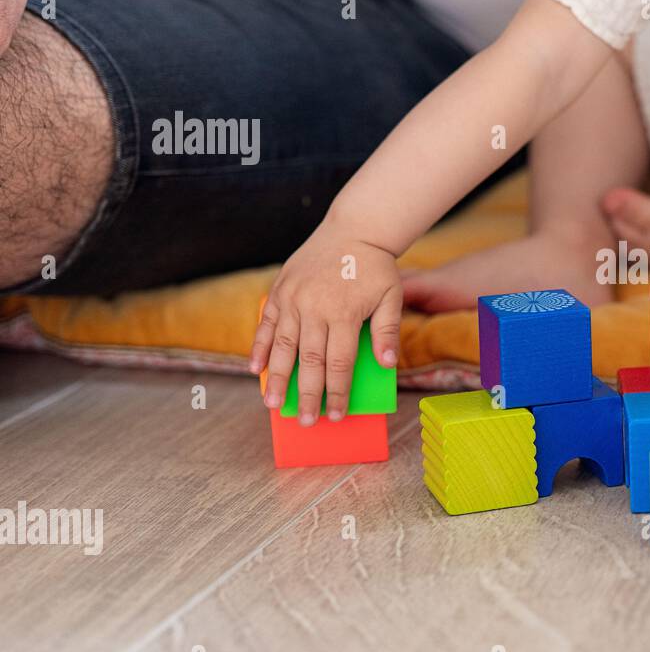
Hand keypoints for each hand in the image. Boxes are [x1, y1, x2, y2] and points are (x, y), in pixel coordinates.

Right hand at [250, 218, 402, 425]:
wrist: (354, 229)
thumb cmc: (375, 268)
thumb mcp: (391, 297)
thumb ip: (388, 331)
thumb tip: (387, 364)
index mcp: (345, 313)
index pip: (340, 362)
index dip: (338, 391)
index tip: (336, 414)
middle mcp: (314, 308)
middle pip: (309, 361)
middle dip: (308, 394)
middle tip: (306, 421)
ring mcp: (293, 299)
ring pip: (282, 346)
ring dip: (277, 378)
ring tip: (273, 405)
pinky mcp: (280, 290)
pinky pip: (266, 323)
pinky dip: (259, 347)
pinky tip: (255, 369)